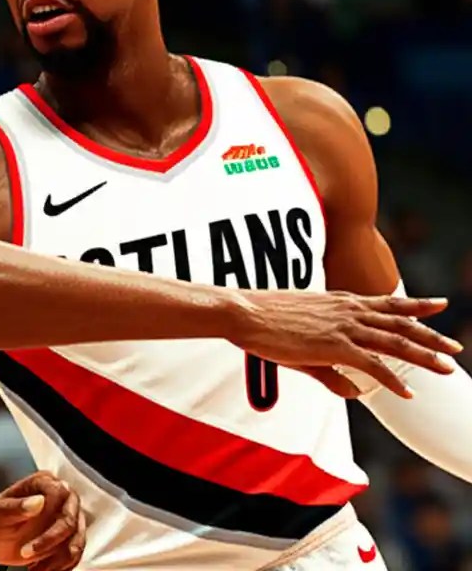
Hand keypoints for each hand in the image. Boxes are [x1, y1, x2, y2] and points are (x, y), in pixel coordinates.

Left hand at [0, 472, 84, 569]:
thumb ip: (18, 507)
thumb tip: (38, 501)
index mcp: (43, 483)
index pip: (60, 498)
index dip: (48, 525)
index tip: (26, 548)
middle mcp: (61, 497)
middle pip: (71, 522)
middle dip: (51, 545)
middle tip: (26, 556)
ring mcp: (66, 517)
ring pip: (76, 541)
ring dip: (58, 560)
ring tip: (34, 569)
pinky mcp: (67, 536)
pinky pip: (74, 554)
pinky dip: (61, 566)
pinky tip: (41, 569)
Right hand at [229, 291, 458, 398]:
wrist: (244, 312)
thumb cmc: (266, 321)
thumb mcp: (303, 342)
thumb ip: (332, 371)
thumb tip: (354, 392)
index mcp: (341, 302)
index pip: (389, 302)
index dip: (418, 304)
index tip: (441, 304)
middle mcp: (348, 311)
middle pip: (401, 322)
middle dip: (431, 336)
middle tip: (455, 347)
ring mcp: (343, 327)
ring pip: (396, 341)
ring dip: (424, 356)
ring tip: (446, 368)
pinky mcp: (334, 345)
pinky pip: (374, 364)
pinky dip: (393, 379)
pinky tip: (407, 391)